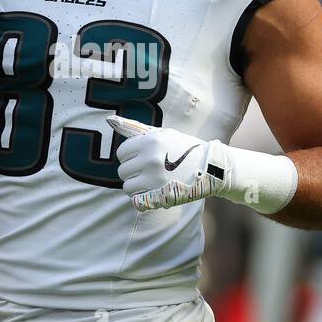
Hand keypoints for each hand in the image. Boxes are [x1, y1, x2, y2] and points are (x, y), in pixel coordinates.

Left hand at [108, 115, 227, 211]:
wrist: (212, 166)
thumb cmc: (183, 147)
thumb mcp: (162, 133)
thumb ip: (134, 128)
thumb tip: (109, 119)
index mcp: (150, 141)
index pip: (121, 152)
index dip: (130, 156)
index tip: (142, 157)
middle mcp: (151, 159)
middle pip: (123, 171)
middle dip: (133, 172)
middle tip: (149, 171)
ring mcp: (155, 179)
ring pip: (127, 187)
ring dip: (136, 186)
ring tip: (151, 182)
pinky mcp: (161, 196)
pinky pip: (136, 202)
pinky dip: (142, 200)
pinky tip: (152, 193)